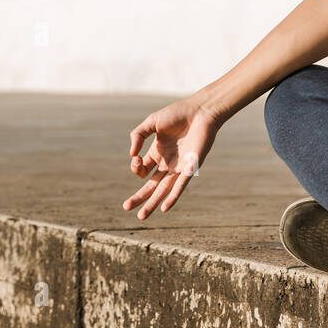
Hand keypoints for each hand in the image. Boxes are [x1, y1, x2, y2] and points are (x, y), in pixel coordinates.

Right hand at [122, 98, 221, 219]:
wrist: (201, 111)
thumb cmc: (178, 113)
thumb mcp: (152, 122)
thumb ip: (138, 135)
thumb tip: (132, 155)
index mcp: (158, 153)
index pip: (142, 170)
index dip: (136, 168)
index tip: (136, 158)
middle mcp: (168, 163)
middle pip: (151, 185)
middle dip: (139, 197)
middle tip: (126, 208)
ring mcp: (180, 167)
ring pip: (164, 190)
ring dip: (152, 203)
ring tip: (141, 216)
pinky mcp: (191, 167)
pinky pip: (180, 186)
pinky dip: (172, 197)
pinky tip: (164, 208)